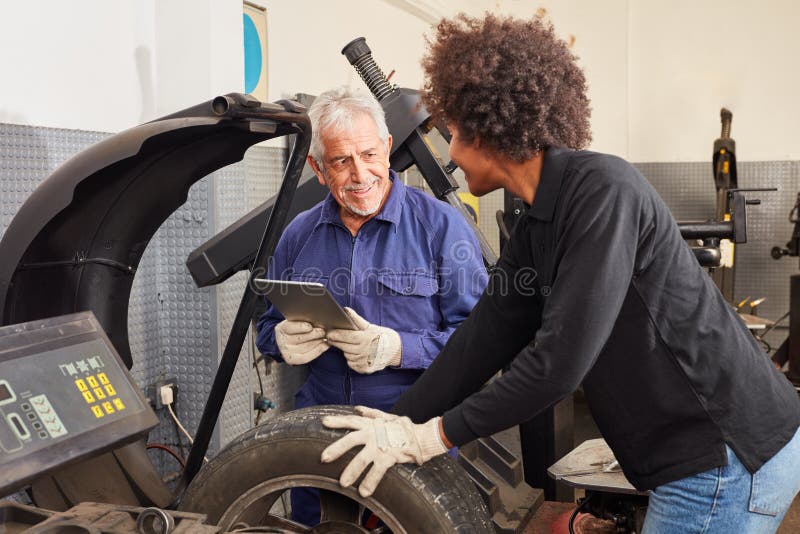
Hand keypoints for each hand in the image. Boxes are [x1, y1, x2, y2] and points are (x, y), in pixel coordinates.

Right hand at [274, 320, 327, 364]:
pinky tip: (325, 345)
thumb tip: (316, 319)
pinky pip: (306, 357)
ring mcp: (286, 352)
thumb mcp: (296, 321)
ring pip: (305, 347)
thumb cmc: (296, 328)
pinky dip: (318, 351)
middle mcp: (282, 341)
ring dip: (318, 342)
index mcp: (282, 328)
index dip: (300, 327)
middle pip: (299, 338)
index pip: (290, 327)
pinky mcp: (292, 360)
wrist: (287, 341)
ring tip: (325, 337)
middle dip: (314, 334)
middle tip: (323, 331)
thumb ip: (303, 320)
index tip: (310, 326)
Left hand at [320, 406, 446, 496]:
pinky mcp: (389, 457)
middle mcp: (373, 434)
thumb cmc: (404, 428)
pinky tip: (364, 492)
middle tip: (323, 458)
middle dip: (336, 449)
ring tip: (343, 483)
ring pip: (361, 459)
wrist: (423, 436)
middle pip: (350, 440)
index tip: (323, 422)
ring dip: (351, 471)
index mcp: (372, 424)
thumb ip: (371, 414)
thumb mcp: (388, 417)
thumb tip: (358, 409)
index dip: (337, 421)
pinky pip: (377, 472)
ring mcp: (380, 446)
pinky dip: (370, 482)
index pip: (351, 421)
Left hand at [326, 308, 401, 373]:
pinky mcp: (364, 369)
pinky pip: (351, 363)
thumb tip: (346, 310)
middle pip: (343, 347)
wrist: (395, 350)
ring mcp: (364, 361)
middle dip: (336, 341)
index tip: (328, 332)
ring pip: (346, 355)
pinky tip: (357, 353)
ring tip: (352, 345)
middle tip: (331, 337)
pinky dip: (352, 358)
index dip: (336, 334)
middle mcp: (364, 351)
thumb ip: (356, 319)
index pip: (346, 336)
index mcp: (366, 339)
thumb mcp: (370, 326)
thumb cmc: (381, 336)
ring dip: (345, 350)